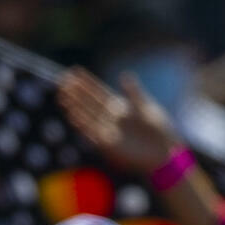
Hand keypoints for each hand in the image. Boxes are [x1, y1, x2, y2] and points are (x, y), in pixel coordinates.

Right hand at [58, 68, 182, 179]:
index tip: (74, 71)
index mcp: (119, 106)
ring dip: (75, 108)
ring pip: (87, 117)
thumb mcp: (146, 107)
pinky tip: (73, 117)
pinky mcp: (109, 145)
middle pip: (89, 103)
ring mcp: (108, 130)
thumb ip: (134, 93)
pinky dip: (82, 126)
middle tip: (62, 82)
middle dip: (76, 93)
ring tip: (62, 98)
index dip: (86, 82)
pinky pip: (92, 134)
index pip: (99, 91)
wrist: (163, 153)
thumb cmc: (157, 129)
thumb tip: (124, 75)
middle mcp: (110, 117)